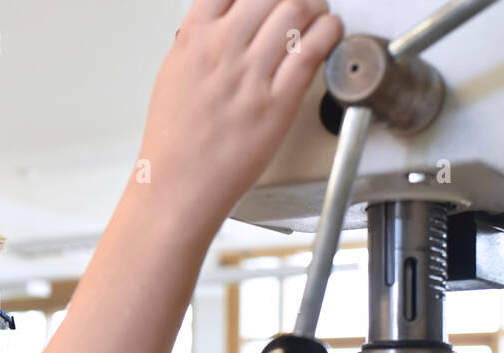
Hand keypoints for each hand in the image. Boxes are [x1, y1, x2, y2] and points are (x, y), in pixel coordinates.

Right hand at [135, 0, 342, 230]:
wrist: (179, 184)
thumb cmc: (175, 139)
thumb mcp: (174, 71)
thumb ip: (200, 38)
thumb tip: (225, 17)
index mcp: (194, 37)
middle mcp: (223, 48)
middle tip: (300, 2)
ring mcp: (251, 74)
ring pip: (297, 10)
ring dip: (316, 6)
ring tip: (318, 16)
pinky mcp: (278, 102)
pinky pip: (312, 50)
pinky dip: (329, 31)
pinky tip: (329, 33)